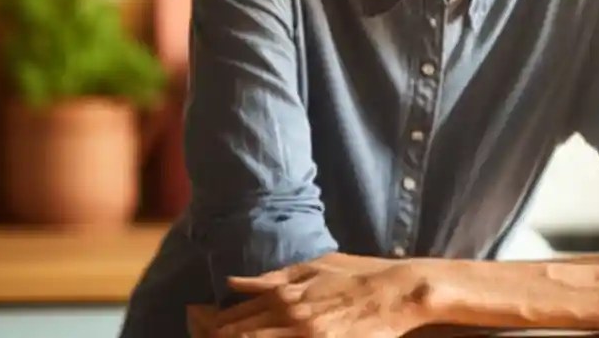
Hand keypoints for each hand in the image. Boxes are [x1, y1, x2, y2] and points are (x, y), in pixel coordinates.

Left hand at [212, 253, 426, 337]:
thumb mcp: (314, 267)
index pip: (238, 315)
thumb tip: (234, 282)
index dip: (216, 327)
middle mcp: (290, 314)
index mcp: (286, 292)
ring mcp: (306, 333)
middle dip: (222, 337)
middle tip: (208, 337)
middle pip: (242, 335)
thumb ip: (274, 277)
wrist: (395, 292)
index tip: (203, 330)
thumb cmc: (357, 275)